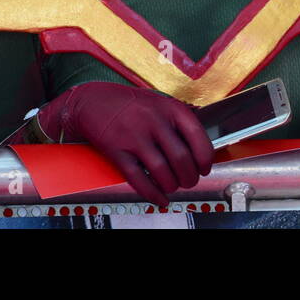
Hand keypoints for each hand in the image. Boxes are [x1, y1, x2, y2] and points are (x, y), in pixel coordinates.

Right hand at [39, 82, 213, 205]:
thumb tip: (200, 148)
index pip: (197, 136)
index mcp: (170, 108)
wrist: (93, 101)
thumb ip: (179, 121)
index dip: (205, 158)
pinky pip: (138, 178)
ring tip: (173, 187)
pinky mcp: (117, 151)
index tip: (205, 168)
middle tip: (189, 182)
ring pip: (161, 171)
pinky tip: (159, 198)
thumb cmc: (131, 104)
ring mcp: (134, 136)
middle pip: (181, 158)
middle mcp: (154, 121)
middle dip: (189, 177)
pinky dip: (152, 193)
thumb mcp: (161, 103)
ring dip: (171, 185)